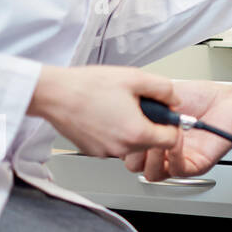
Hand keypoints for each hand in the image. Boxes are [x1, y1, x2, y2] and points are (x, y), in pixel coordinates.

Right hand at [29, 64, 181, 157]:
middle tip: (139, 104)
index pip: (171, 140)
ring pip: (132, 144)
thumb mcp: (135, 78)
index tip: (166, 114)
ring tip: (119, 106)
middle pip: (152, 143)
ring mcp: (105, 152)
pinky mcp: (92, 151)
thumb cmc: (89, 86)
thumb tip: (175, 100)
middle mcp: (121, 148)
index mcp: (136, 133)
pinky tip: (106, 113)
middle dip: (151, 124)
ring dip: (133, 127)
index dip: (173, 125)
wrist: (55, 94)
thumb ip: (164, 89)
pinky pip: (114, 143)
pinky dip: (115, 131)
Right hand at [123, 80, 231, 179]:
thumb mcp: (165, 96)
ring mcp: (177, 160)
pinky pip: (176, 170)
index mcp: (152, 136)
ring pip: (152, 173)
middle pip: (135, 165)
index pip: (127, 147)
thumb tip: (130, 108)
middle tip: (144, 130)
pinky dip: (173, 154)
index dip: (126, 137)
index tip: (129, 122)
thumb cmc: (202, 98)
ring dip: (152, 155)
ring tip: (159, 135)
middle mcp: (162, 151)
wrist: (230, 101)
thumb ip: (146, 104)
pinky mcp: (195, 165)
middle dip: (135, 148)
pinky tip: (176, 139)